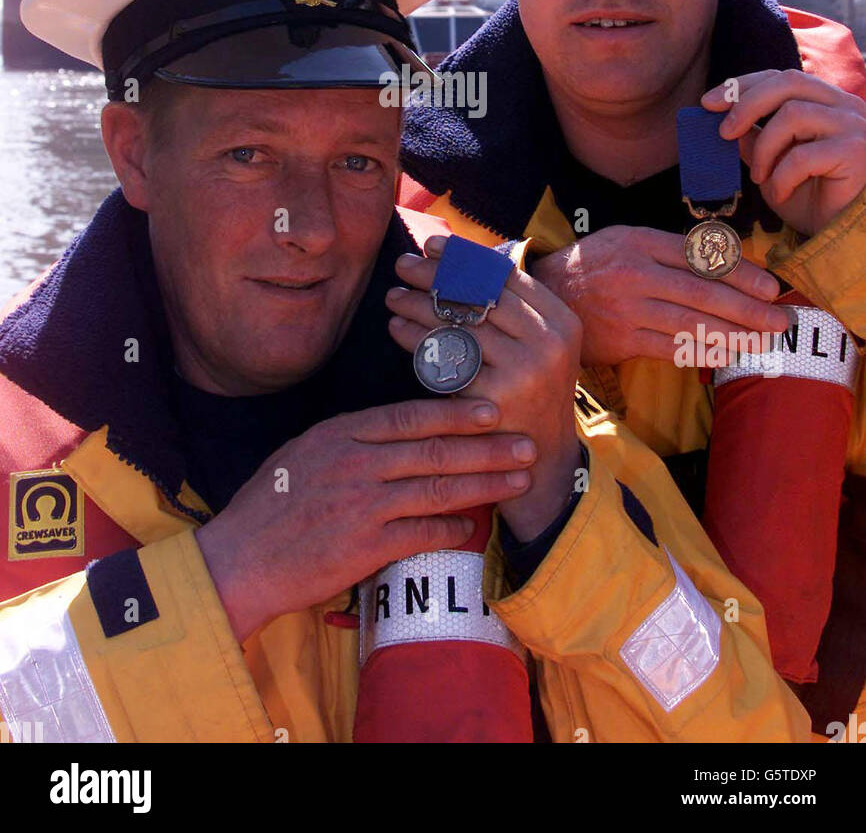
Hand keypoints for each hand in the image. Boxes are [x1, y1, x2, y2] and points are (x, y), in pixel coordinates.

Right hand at [197, 397, 535, 641]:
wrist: (240, 559)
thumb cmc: (270, 505)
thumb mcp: (304, 452)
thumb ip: (351, 440)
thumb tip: (399, 432)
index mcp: (341, 435)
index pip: (410, 417)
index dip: (456, 412)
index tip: (493, 409)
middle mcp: (355, 465)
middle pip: (435, 451)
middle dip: (487, 447)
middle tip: (525, 443)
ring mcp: (362, 506)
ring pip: (438, 489)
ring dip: (485, 484)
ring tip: (518, 479)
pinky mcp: (365, 548)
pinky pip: (422, 533)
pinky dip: (453, 526)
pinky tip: (475, 522)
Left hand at [386, 236, 583, 541]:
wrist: (541, 460)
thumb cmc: (531, 393)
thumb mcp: (541, 346)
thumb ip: (513, 308)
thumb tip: (463, 260)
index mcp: (562, 320)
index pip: (507, 275)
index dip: (465, 256)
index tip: (433, 246)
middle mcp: (548, 341)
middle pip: (479, 294)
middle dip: (435, 275)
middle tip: (403, 265)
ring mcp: (524, 370)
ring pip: (458, 323)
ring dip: (417, 304)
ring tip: (393, 296)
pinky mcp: (494, 398)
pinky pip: (446, 358)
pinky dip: (416, 339)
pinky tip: (397, 329)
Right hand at [531, 226, 790, 367]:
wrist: (544, 294)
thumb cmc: (595, 265)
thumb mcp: (627, 240)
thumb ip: (670, 249)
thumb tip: (723, 264)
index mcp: (642, 242)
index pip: (702, 258)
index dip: (741, 273)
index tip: (770, 287)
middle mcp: (636, 273)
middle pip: (703, 292)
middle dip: (748, 309)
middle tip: (779, 320)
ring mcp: (628, 308)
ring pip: (691, 323)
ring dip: (733, 335)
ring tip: (762, 342)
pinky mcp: (621, 339)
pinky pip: (670, 348)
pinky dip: (701, 352)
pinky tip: (725, 355)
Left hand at [703, 70, 865, 236]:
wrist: (844, 236)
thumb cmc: (814, 200)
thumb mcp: (774, 166)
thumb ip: (755, 140)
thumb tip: (722, 119)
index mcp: (827, 102)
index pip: (783, 78)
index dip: (743, 85)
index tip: (709, 103)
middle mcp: (845, 106)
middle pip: (788, 82)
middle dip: (747, 104)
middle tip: (724, 133)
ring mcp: (854, 126)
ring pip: (793, 114)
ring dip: (765, 148)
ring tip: (759, 177)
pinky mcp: (856, 151)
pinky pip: (803, 155)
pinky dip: (781, 176)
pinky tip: (779, 193)